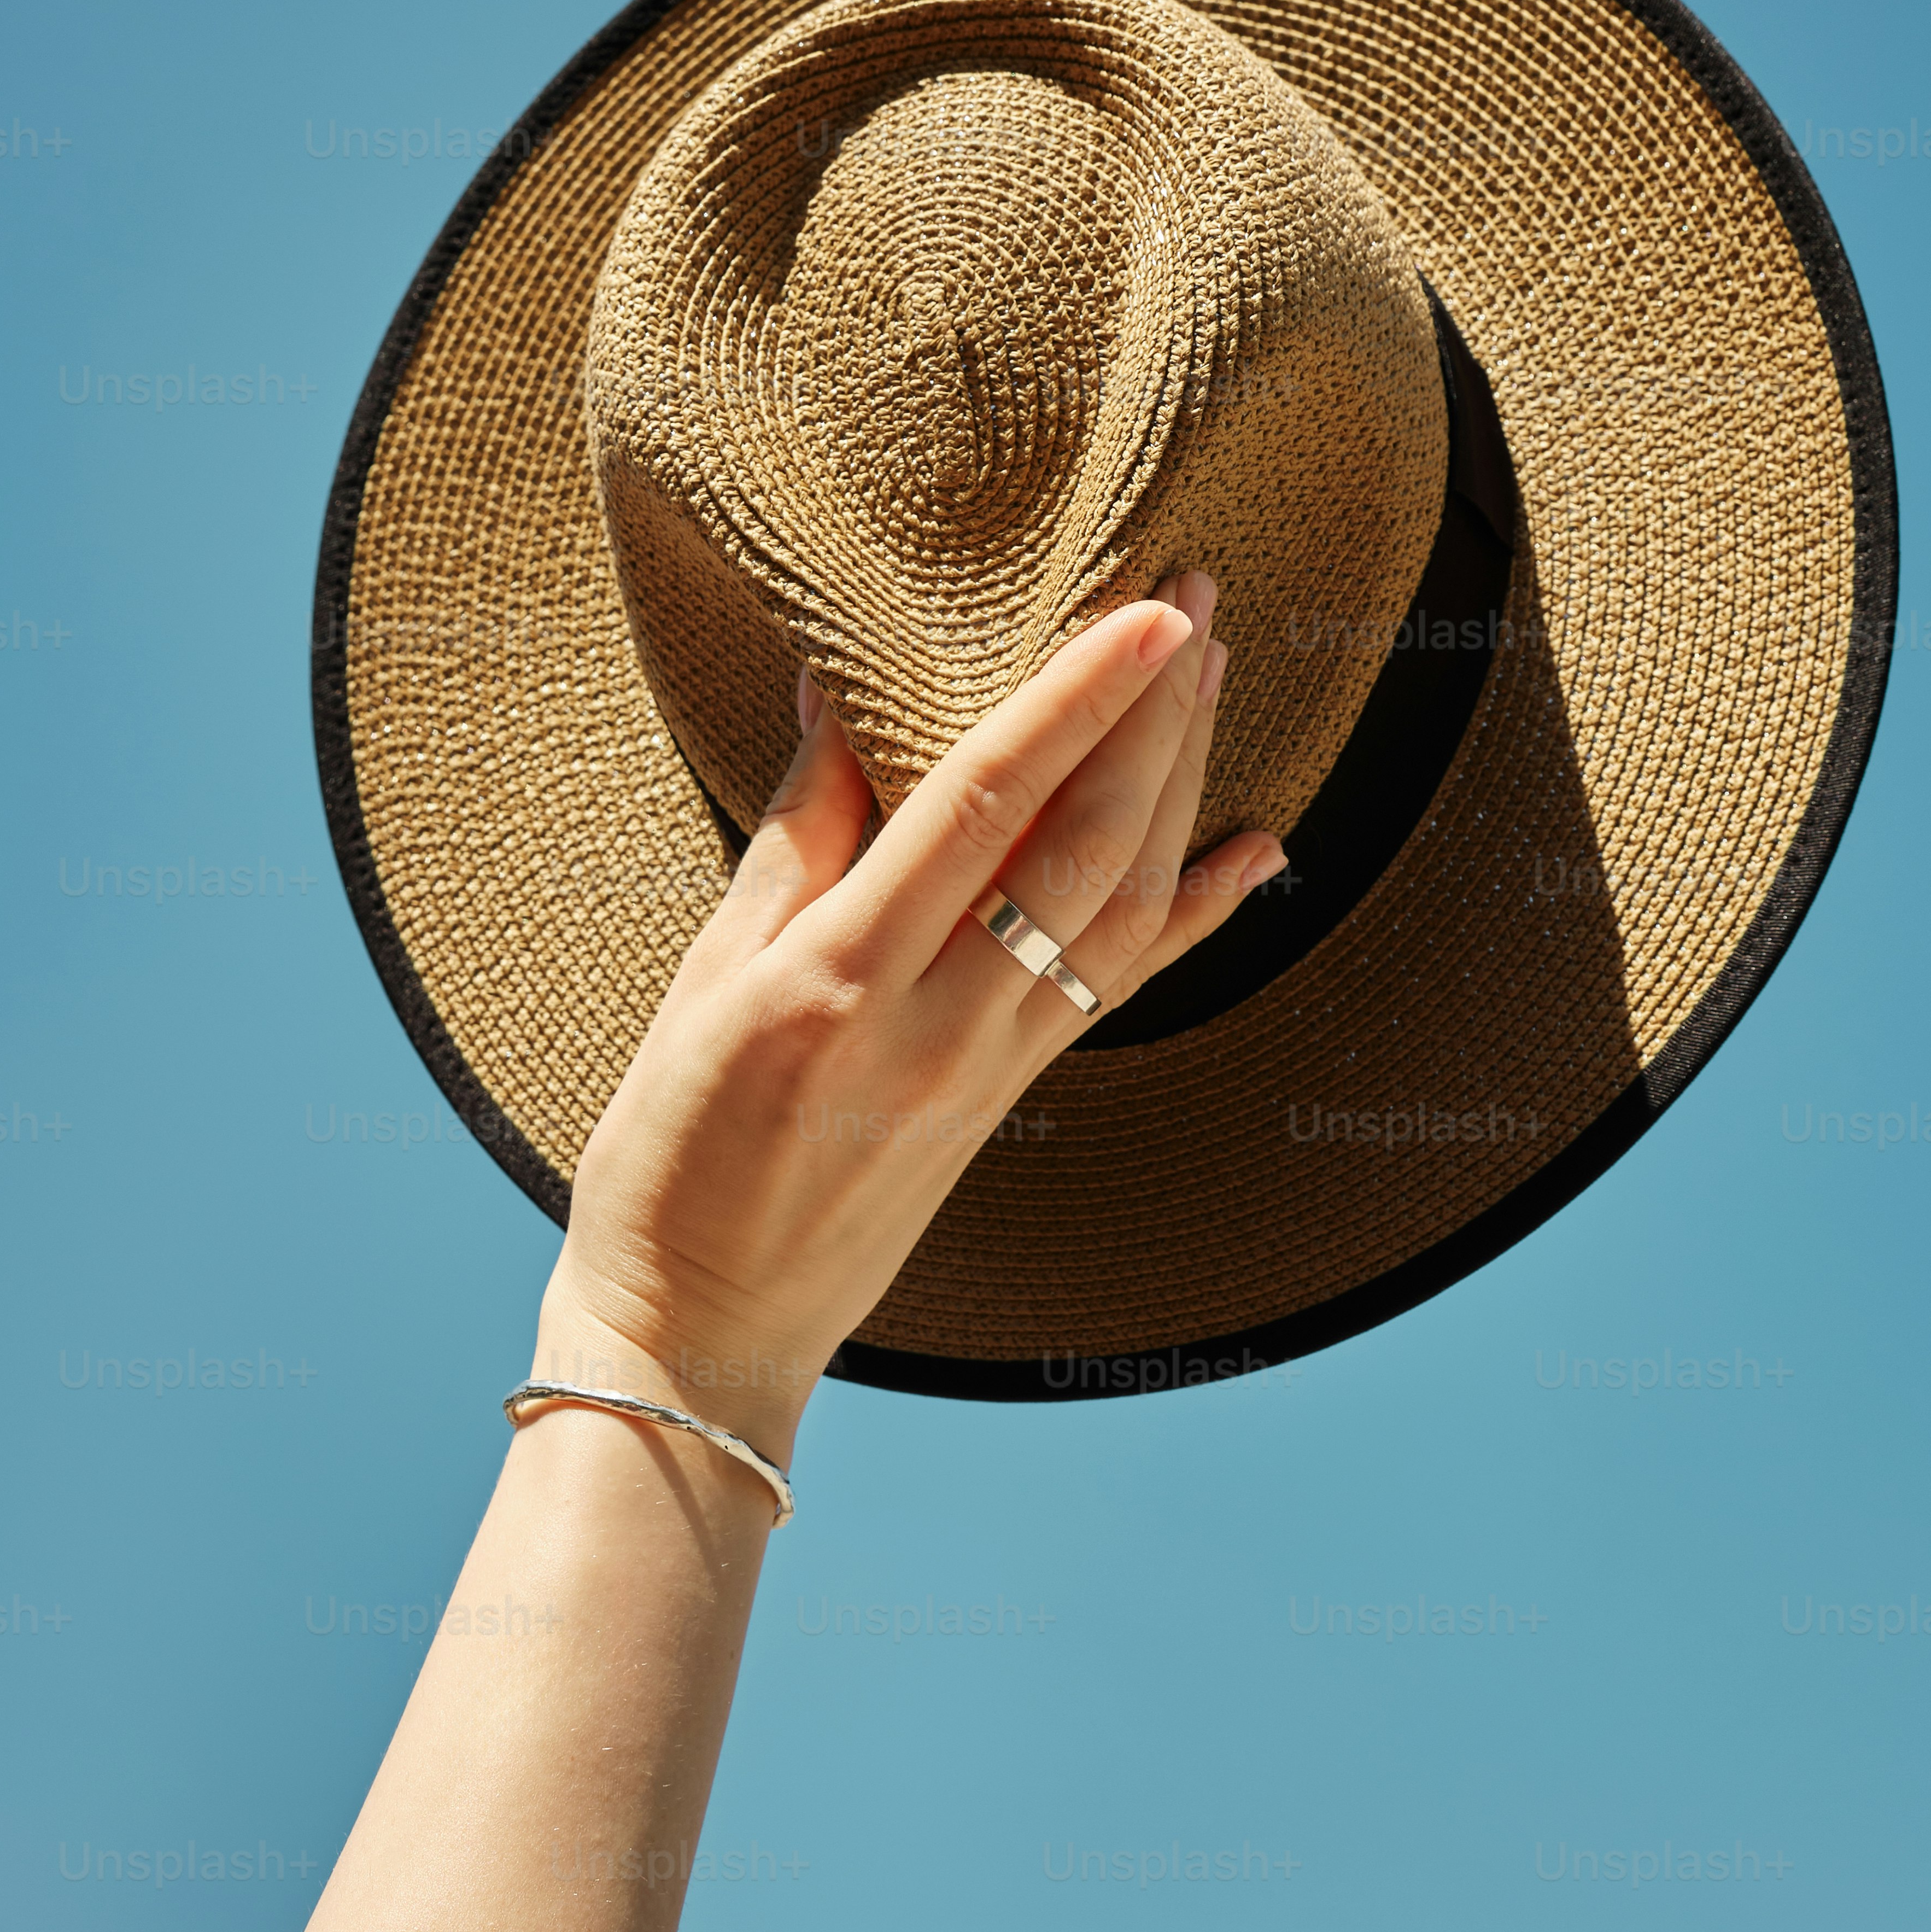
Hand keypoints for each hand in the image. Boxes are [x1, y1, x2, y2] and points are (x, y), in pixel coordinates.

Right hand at [535, 575, 1283, 1463]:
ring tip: (1212, 673)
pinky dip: (1200, 912)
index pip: (984, 807)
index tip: (1143, 610)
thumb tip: (831, 695)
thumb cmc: (671, 1153)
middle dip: (1152, 714)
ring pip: (1123, 907)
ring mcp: (990, 1067)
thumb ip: (791, 839)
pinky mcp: (1012, 1098)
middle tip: (1197, 598)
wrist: (707, 1333)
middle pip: (1086, 846)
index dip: (1073, 701)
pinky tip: (1258, 849)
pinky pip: (1125, 985)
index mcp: (842, 979)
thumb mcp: (703, 983)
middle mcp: (939, 1023)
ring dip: (1182, 783)